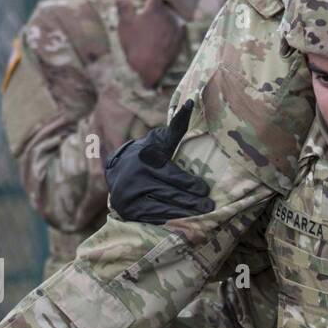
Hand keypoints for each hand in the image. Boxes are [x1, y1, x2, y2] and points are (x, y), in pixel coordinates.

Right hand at [105, 100, 213, 224]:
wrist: (117, 170)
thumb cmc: (147, 154)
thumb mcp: (160, 141)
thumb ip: (177, 127)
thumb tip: (192, 102)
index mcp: (145, 159)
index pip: (171, 174)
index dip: (189, 184)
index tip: (205, 190)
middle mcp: (135, 177)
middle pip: (169, 193)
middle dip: (192, 201)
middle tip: (210, 207)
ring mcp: (129, 196)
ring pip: (162, 207)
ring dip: (184, 214)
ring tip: (202, 218)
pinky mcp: (127, 211)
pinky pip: (152, 218)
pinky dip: (169, 222)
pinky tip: (184, 225)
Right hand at [116, 0, 184, 88]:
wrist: (150, 69)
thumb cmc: (135, 45)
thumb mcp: (125, 25)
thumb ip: (124, 7)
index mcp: (156, 9)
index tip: (143, 3)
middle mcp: (170, 16)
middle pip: (163, 8)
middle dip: (156, 11)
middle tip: (147, 19)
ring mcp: (177, 28)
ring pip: (170, 19)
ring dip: (164, 22)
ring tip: (154, 31)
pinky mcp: (181, 41)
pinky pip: (175, 31)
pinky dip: (169, 33)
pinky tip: (162, 40)